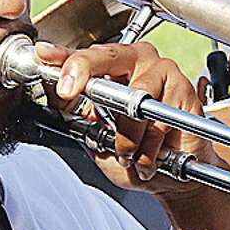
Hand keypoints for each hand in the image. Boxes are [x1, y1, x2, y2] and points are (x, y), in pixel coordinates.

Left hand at [36, 40, 229, 229]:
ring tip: (127, 153)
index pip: (85, 54)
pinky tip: (149, 157)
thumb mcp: (93, 132)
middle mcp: (139, 60)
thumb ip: (73, 109)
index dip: (63, 56)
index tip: (44, 56)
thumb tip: (49, 90)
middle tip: (68, 90)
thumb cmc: (135, 149)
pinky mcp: (184, 92)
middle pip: (107, 55)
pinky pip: (158, 120)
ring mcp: (164, 72)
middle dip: (83, 69)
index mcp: (115, 64)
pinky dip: (148, 147)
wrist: (170, 175)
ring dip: (125, 136)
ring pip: (133, 98)